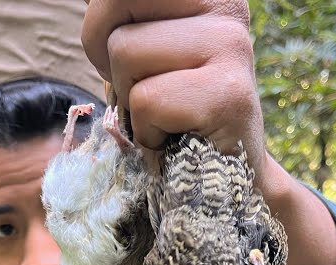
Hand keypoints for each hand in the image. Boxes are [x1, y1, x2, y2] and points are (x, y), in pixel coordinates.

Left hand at [81, 0, 264, 173]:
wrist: (226, 176)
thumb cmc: (176, 107)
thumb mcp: (147, 40)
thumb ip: (123, 12)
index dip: (104, 24)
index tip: (138, 59)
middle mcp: (227, 4)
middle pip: (115, 6)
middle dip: (111, 58)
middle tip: (152, 90)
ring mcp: (232, 46)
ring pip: (124, 51)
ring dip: (132, 98)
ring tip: (168, 113)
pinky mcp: (229, 95)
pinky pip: (146, 101)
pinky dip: (149, 132)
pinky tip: (180, 138)